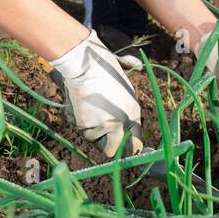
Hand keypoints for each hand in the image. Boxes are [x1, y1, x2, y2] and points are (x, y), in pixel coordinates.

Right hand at [48, 30, 142, 158]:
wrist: (85, 66)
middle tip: (103, 133)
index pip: (136, 146)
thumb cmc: (106, 70)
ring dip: (93, 131)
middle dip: (107, 144)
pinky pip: (84, 131)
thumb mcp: (126, 88)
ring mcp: (102, 126)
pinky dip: (82, 123)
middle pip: (112, 151)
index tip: (123, 147)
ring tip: (92, 111)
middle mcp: (120, 123)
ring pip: (95, 141)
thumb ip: (129, 110)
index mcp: (133, 114)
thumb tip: (136, 98)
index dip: (128, 148)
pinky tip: (84, 107)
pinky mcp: (84, 126)